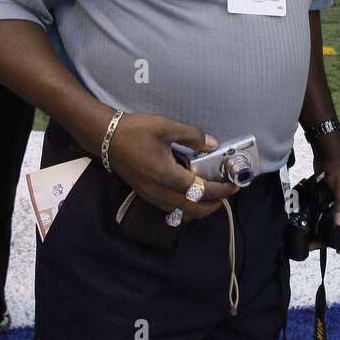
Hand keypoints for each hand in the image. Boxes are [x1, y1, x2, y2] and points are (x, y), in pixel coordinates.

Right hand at [105, 113, 236, 220]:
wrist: (105, 137)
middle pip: (193, 210)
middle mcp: (159, 191)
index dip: (220, 191)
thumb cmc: (135, 130)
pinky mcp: (144, 194)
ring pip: (180, 213)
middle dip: (213, 206)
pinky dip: (184, 206)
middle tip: (225, 195)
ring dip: (198, 208)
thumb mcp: (166, 126)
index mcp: (167, 175)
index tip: (233, 186)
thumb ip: (192, 136)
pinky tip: (189, 194)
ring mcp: (150, 195)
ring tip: (210, 196)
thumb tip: (212, 144)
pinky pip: (169, 208)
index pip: (201, 190)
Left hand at [309, 139, 339, 249]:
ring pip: (329, 219)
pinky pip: (321, 211)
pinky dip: (316, 217)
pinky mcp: (325, 196)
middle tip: (317, 244)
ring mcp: (334, 201)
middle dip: (330, 235)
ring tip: (310, 238)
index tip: (339, 249)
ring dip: (322, 227)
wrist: (326, 153)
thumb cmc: (339, 168)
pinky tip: (308, 223)